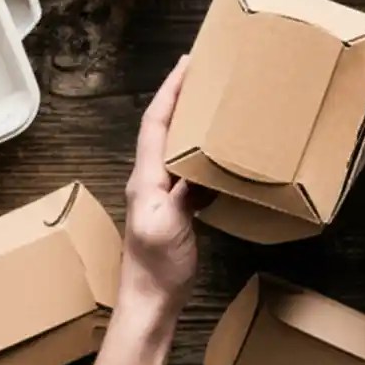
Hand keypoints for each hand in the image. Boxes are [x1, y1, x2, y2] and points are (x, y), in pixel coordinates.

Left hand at [122, 56, 201, 316]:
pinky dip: (202, 150)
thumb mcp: (168, 225)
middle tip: (202, 72)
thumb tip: (197, 166)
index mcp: (145, 177)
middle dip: (180, 96)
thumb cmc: (156, 267)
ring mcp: (162, 193)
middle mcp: (150, 179)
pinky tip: (219, 150)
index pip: (156, 123)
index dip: (171, 92)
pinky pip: (188, 167)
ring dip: (190, 120)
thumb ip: (180, 193)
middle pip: (163, 126)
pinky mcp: (176, 207)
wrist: (151, 300)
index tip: (187, 65)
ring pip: (176, 144)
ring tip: (213, 102)